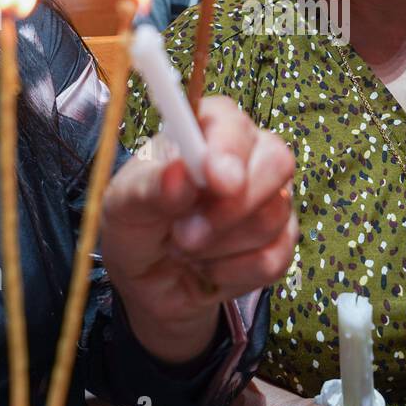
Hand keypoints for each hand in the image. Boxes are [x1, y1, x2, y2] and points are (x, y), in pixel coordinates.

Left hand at [102, 95, 298, 364]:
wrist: (150, 282)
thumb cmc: (136, 227)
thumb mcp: (124, 207)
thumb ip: (149, 188)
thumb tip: (180, 172)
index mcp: (206, 129)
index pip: (233, 123)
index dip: (229, 150)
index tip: (215, 181)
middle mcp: (248, 154)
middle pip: (277, 162)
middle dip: (231, 208)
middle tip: (184, 235)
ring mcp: (271, 197)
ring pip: (274, 215)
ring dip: (220, 245)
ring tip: (185, 248)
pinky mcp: (281, 241)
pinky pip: (275, 257)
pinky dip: (233, 272)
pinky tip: (209, 268)